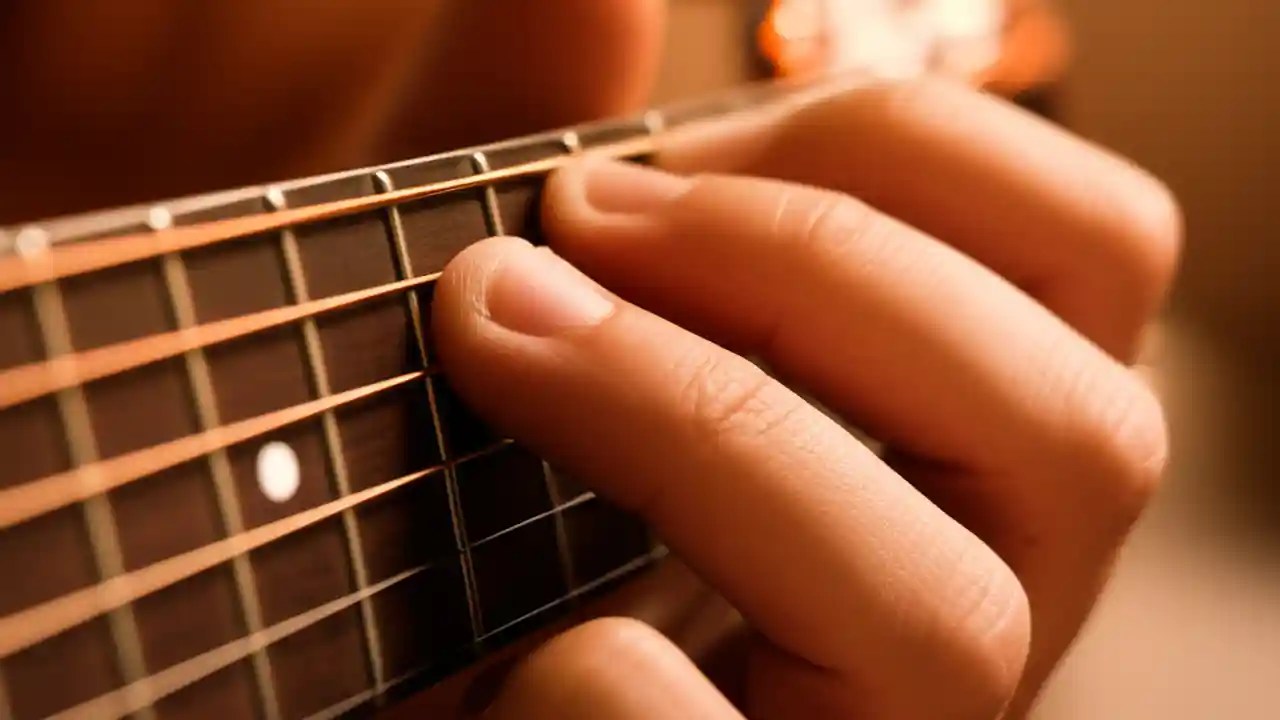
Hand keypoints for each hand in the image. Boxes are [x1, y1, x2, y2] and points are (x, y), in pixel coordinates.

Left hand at [432, 79, 1180, 717]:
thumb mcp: (488, 296)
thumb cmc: (423, 484)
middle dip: (818, 268)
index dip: (913, 157)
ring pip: (957, 621)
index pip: (1094, 270)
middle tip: (580, 215)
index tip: (658, 152)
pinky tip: (495, 656)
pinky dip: (596, 680)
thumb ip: (530, 127)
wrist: (350, 681)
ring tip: (501, 334)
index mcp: (954, 464)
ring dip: (709, 423)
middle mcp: (960, 611)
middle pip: (1087, 436)